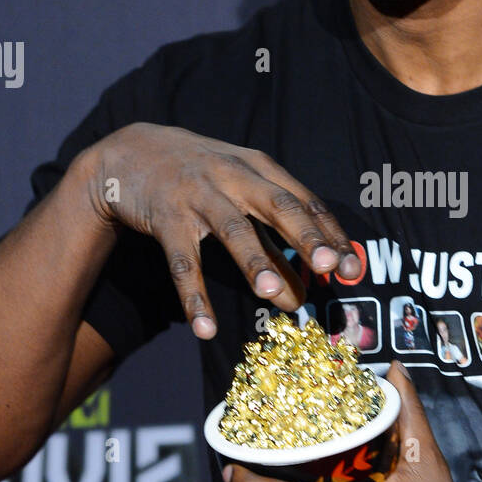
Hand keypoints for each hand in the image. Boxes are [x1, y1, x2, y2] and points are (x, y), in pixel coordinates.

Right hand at [77, 122, 360, 329]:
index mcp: (260, 169)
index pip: (304, 201)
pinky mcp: (165, 217)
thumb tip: (302, 294)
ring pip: (232, 229)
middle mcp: (234, 176)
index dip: (330, 234)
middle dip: (305, 236)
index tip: (351, 267)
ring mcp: (198, 194)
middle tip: (328, 266)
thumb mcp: (240, 196)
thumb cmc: (201, 179)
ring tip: (273, 295)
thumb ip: (272, 241)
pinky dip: (194, 296)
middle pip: (277, 205)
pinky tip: (206, 329)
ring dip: (254, 262)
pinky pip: (182, 261)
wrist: (130, 152)